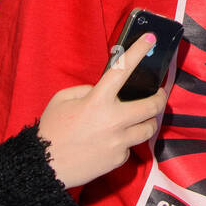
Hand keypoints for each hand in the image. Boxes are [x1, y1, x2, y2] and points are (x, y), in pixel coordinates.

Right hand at [37, 33, 167, 188]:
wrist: (45, 166)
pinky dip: (125, 141)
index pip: (122, 70)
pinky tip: (111, 141)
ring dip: (147, 120)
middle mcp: (112, 121)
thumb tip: (105, 90)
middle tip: (157, 94)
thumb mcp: (62, 100)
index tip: (150, 39)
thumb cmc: (52, 130)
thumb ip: (87, 90)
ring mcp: (118, 142)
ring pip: (148, 128)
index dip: (138, 52)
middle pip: (152, 106)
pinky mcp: (119, 159)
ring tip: (138, 118)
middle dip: (159, 97)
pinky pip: (131, 146)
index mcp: (97, 101)